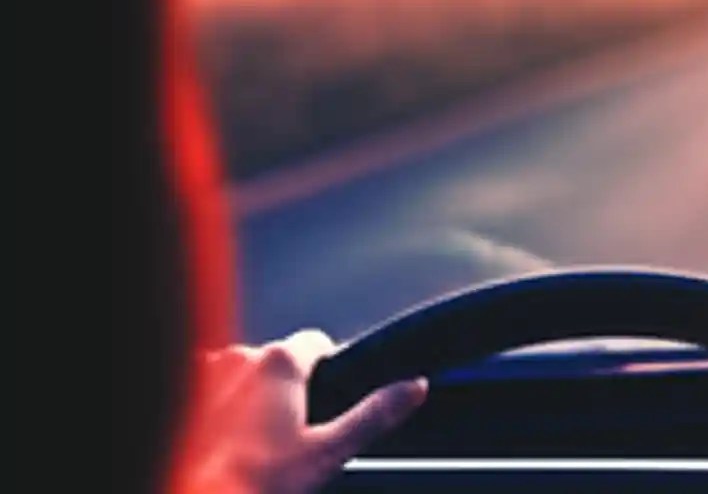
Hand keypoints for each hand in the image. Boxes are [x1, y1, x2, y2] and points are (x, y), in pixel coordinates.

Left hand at [176, 329, 427, 493]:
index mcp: (281, 362)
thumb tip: (416, 386)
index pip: (317, 342)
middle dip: (284, 387)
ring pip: (238, 371)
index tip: (323, 401)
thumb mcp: (329, 452)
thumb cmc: (258, 482)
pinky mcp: (177, 388)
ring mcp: (202, 369)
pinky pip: (204, 384)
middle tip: (284, 435)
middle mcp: (239, 354)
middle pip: (276, 358)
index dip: (328, 369)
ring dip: (244, 393)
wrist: (191, 493)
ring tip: (245, 441)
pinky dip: (211, 403)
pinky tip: (214, 438)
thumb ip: (375, 414)